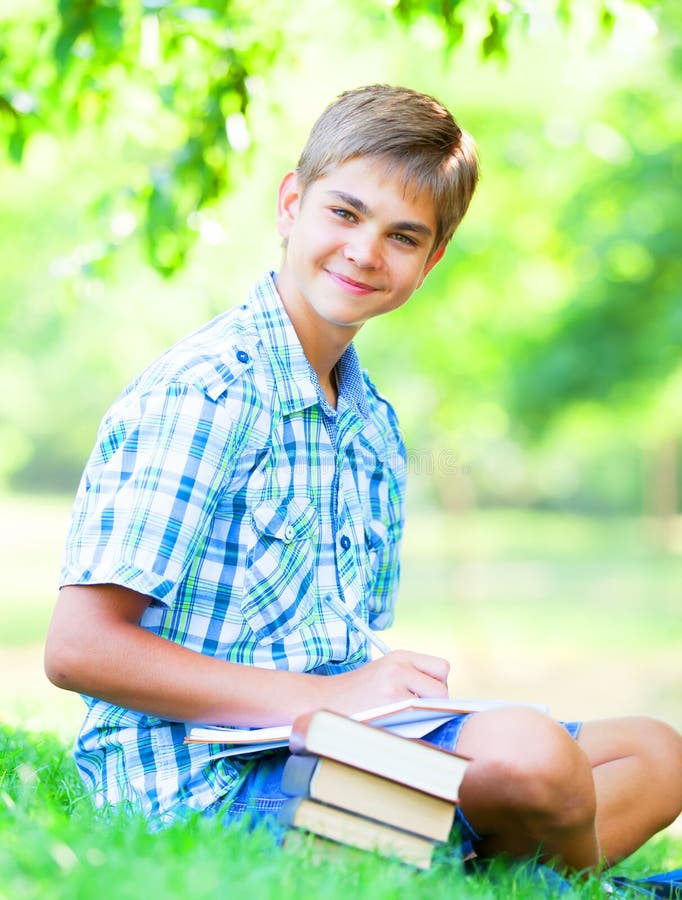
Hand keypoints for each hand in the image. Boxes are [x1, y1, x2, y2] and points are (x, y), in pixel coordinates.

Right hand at [318, 649, 449, 715]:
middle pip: (442, 688)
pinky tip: (399, 726)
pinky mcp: (389, 708)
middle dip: (436, 703)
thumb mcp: (384, 673)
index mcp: (399, 657)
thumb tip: (445, 700)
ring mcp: (394, 688)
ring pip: (434, 706)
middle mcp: (398, 668)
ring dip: (426, 715)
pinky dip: (415, 727)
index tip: (426, 696)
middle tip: (417, 711)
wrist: (321, 701)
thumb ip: (411, 678)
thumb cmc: (356, 693)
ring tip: (406, 719)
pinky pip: (418, 721)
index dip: (438, 684)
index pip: (441, 668)